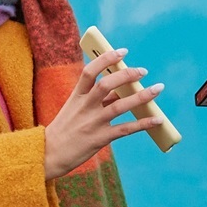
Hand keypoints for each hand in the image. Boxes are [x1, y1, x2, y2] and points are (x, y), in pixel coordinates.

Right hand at [43, 48, 164, 180]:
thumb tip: (122, 90)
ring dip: (141, 96)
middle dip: (126, 75)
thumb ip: (96, 99)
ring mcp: (93, 123)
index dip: (106, 59)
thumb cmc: (64, 130)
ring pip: (120, 105)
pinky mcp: (100, 138)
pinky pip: (125, 129)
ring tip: (157, 89)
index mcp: (76, 96)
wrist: (49, 154)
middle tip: (142, 71)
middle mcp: (85, 107)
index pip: (90, 71)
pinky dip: (143, 124)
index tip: (122, 52)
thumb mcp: (75, 109)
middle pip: (107, 85)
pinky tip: (157, 119)